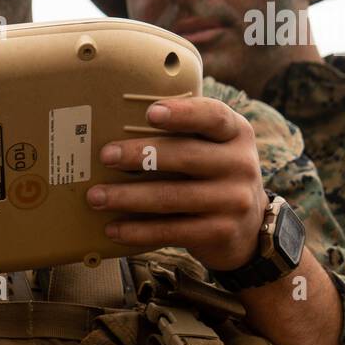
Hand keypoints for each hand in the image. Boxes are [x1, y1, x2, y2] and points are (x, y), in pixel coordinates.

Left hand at [86, 97, 268, 270]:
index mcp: (236, 134)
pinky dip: (138, 230)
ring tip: (96, 196)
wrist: (248, 228)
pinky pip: (172, 231)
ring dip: (128, 197)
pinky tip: (113, 228)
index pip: (214, 116)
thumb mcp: (214, 148)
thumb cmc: (214, 176)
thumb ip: (185, 134)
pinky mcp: (221, 232)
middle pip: (186, 156)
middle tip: (105, 156)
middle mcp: (241, 164)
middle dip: (140, 155)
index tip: (150, 112)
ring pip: (172, 196)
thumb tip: (118, 124)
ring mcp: (233, 201)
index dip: (183, 114)